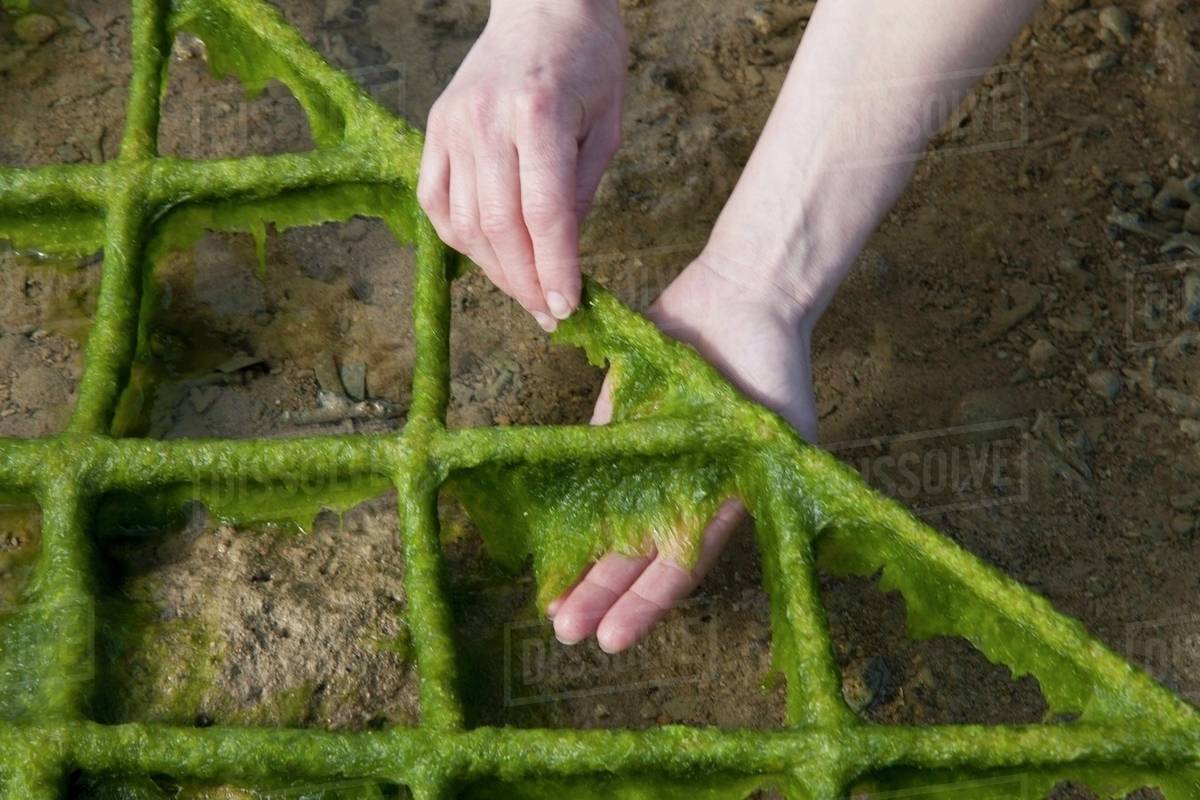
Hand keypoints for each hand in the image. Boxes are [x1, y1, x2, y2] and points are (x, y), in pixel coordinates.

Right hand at [417, 0, 626, 331]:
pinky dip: (460, 240)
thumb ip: (581, 194)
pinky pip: (436, 203)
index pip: (544, 216)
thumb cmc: (588, 62)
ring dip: (495, 270)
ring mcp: (452, 126)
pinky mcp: (434, 130)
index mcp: (538, 116)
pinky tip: (489, 257)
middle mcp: (485, 122)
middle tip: (548, 313)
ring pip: (465, 224)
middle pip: (500, 228)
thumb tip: (563, 261)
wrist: (542, 6)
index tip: (566, 308)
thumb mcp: (607, 127)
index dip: (555, 271)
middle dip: (525, 282)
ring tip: (525, 291)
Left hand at [547, 252, 819, 652]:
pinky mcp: (620, 425)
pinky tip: (548, 534)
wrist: (745, 300)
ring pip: (609, 522)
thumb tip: (686, 545)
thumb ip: (735, 489)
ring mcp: (649, 460)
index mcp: (722, 504)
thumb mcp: (769, 440)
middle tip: (565, 633)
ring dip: (582, 563)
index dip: (643, 603)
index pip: (678, 567)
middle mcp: (682, 490)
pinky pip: (591, 470)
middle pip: (636, 555)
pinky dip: (570, 503)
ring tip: (552, 605)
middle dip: (602, 595)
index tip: (611, 637)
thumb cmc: (772, 370)